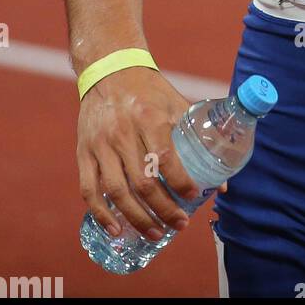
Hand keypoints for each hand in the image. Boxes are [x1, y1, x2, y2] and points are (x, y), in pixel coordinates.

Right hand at [77, 67, 216, 241]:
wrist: (110, 70)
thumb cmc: (150, 90)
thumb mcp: (176, 104)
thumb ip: (198, 137)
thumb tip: (221, 180)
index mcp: (150, 118)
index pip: (166, 158)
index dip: (180, 182)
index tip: (194, 197)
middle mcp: (123, 132)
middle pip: (143, 182)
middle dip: (164, 209)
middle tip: (180, 224)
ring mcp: (100, 144)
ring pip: (118, 191)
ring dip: (138, 218)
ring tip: (156, 234)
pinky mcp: (83, 152)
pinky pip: (89, 189)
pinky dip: (102, 214)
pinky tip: (116, 230)